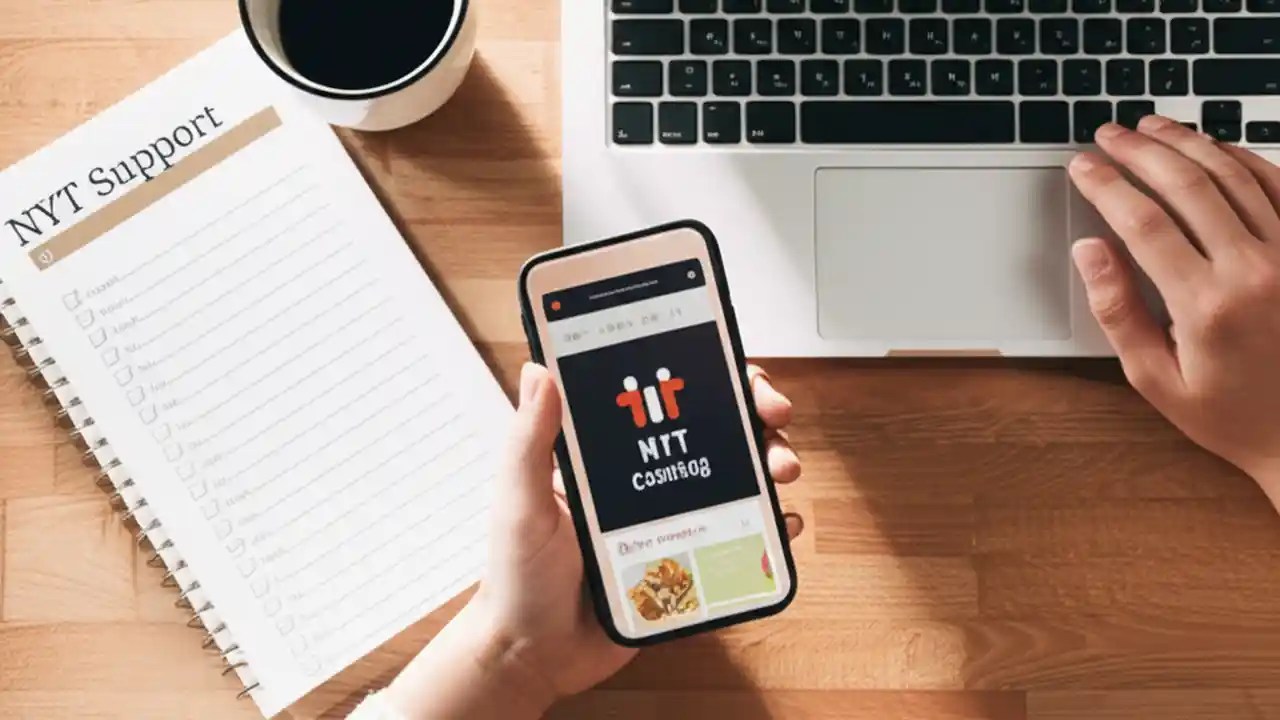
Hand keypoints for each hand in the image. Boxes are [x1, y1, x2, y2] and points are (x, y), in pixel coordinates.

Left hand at [383, 362, 803, 718]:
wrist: (539, 655)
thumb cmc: (520, 575)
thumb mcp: (522, 501)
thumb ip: (530, 441)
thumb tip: (538, 369)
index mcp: (612, 453)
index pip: (667, 398)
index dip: (709, 376)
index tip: (736, 371)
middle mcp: (649, 479)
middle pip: (717, 430)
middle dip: (756, 415)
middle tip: (775, 419)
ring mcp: (675, 520)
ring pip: (738, 478)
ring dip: (771, 464)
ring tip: (782, 473)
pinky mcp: (692, 563)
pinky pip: (742, 538)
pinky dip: (770, 526)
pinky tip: (783, 524)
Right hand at [1069, 117, 1279, 505]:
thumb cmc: (1231, 413)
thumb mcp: (1154, 379)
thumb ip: (1117, 312)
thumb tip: (1089, 252)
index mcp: (1206, 305)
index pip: (1143, 222)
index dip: (1106, 186)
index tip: (1083, 167)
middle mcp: (1254, 270)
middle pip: (1188, 185)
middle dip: (1140, 152)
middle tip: (1110, 135)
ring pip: (1234, 175)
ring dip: (1188, 143)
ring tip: (1153, 127)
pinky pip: (1277, 186)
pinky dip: (1243, 158)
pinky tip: (1213, 147)